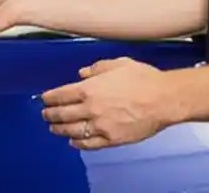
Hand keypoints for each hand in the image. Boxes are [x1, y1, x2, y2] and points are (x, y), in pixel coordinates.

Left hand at [40, 57, 184, 149]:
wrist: (164, 99)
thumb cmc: (143, 78)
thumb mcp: (117, 64)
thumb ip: (97, 68)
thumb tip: (82, 73)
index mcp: (90, 89)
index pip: (61, 95)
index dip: (49, 97)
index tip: (44, 99)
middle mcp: (91, 108)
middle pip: (63, 114)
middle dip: (50, 114)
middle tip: (45, 114)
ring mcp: (101, 126)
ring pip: (73, 131)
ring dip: (60, 130)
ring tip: (53, 128)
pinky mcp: (112, 139)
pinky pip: (90, 144)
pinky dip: (78, 144)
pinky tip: (73, 141)